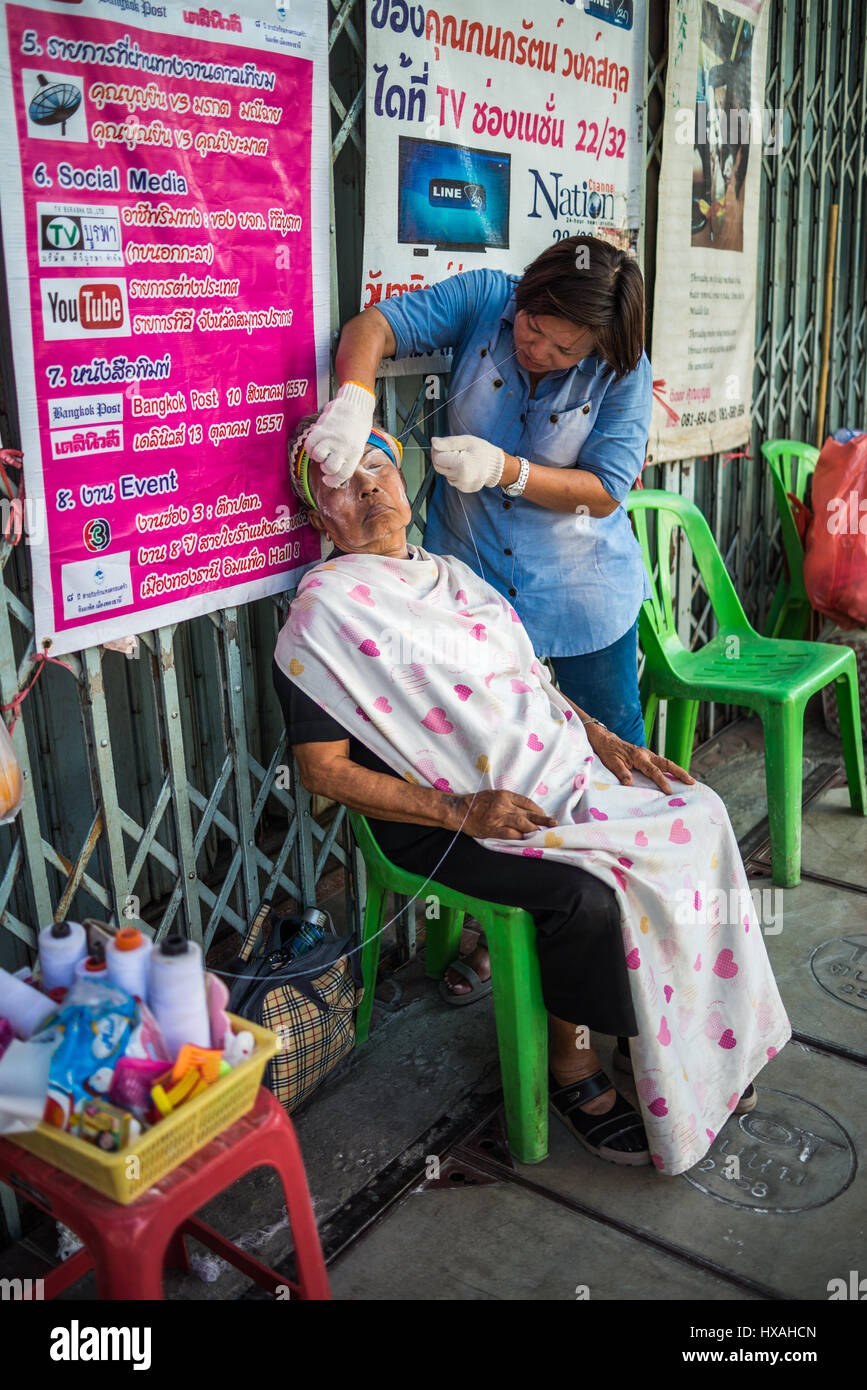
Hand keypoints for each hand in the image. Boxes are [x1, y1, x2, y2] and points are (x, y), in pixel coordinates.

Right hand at [304, 382, 375, 487]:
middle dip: (325, 467)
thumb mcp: (358, 443)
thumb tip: (332, 469)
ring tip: (321, 449)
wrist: (356, 403)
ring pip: (317, 455)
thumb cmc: (358, 424)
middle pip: (329, 467)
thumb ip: (347, 456)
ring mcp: (332, 437)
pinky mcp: (322, 428)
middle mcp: (344, 446)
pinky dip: (309, 447)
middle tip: (326, 460)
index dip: (333, 481)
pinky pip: (309, 444)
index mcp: (355, 452)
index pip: (343, 474)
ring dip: (317, 455)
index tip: (327, 480)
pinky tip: (314, 443)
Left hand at [430, 434, 504, 492]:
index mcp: (461, 464)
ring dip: (449, 466)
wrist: (496, 466)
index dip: (438, 450)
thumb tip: (433, 442)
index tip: (446, 446)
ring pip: (445, 474)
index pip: (437, 458)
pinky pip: (452, 480)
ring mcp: (462, 485)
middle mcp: (461, 477)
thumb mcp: (466, 441)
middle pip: (438, 467)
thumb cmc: (482, 451)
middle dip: (442, 458)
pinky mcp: (464, 489)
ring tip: (462, 459)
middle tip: (453, 451)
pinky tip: (464, 468)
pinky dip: (454, 473)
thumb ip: (448, 442)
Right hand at [442, 789, 556, 838]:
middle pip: (527, 812)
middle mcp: (503, 805)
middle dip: (542, 819)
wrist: (460, 810)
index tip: (543, 814)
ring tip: (542, 833)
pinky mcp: (492, 829)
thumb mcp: (494, 795)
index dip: (537, 809)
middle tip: (553, 824)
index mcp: (504, 795)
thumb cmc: (477, 802)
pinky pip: (509, 833)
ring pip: (521, 823)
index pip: (526, 802)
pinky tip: (525, 839)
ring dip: (533, 828)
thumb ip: (509, 801)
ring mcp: (498, 817)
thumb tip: (526, 810)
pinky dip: (519, 836)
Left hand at [584, 723, 695, 794]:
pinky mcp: (646, 756)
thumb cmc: (608, 752)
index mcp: (638, 756)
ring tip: (689, 780)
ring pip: (666, 762)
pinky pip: (661, 763)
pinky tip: (675, 776)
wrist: (606, 740)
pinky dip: (670, 769)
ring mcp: (647, 754)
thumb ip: (621, 772)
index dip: (662, 781)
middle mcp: (646, 754)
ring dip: (678, 771)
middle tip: (692, 782)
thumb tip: (629, 783)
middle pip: (667, 763)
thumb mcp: (611, 763)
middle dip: (680, 773)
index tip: (670, 791)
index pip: (653, 771)